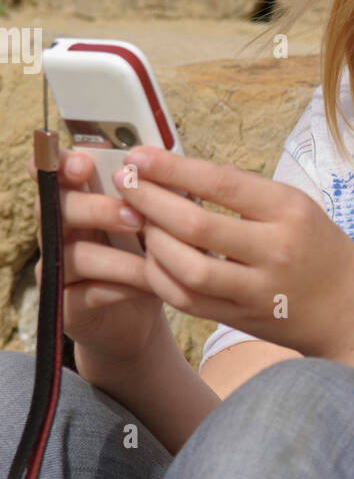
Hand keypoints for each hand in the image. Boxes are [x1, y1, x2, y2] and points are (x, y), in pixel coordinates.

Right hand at [27, 149, 166, 363]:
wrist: (139, 315)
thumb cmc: (145, 256)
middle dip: (97, 209)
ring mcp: (58, 269)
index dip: (60, 165)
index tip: (84, 164)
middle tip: (136, 216)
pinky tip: (152, 287)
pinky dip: (123, 287)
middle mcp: (58, 231)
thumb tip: (175, 171)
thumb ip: (158, 196)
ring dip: (118, 256)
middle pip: (57, 208)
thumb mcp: (156, 222)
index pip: (53, 173)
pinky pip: (89, 292)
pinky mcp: (67, 305)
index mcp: (77, 199)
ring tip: (153, 259)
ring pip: (73, 254)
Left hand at [112, 147, 353, 357]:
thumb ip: (248, 192)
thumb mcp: (300, 207)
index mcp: (291, 212)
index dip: (174, 168)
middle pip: (196, 226)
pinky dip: (160, 275)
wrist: (353, 315)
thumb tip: (187, 171)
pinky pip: (186, 299)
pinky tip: (152, 255)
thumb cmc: (324, 252)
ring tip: (138, 220)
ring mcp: (256, 290)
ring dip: (152, 241)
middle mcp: (275, 251)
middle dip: (150, 201)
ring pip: (185, 268)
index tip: (140, 155)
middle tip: (125, 184)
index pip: (223, 184)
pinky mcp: (240, 319)